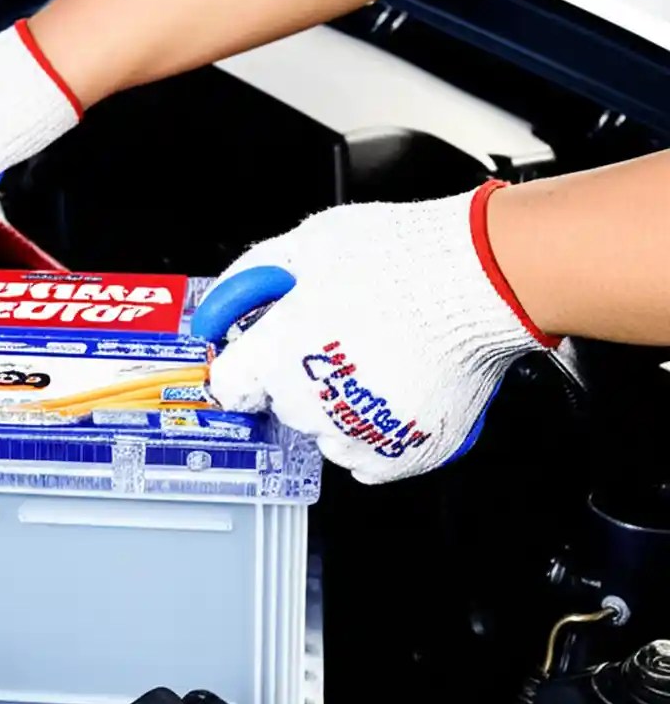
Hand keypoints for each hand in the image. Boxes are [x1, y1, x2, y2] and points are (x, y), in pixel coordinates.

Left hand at [192, 182, 559, 483]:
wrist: (480, 280)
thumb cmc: (399, 256)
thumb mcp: (305, 244)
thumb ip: (253, 279)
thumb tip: (223, 306)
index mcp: (276, 355)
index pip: (229, 386)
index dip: (244, 366)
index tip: (258, 360)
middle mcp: (309, 403)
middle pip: (282, 404)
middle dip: (299, 376)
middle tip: (341, 338)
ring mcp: (356, 433)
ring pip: (326, 431)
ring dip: (339, 407)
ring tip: (378, 360)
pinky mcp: (401, 454)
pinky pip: (368, 458)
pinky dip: (377, 433)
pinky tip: (396, 392)